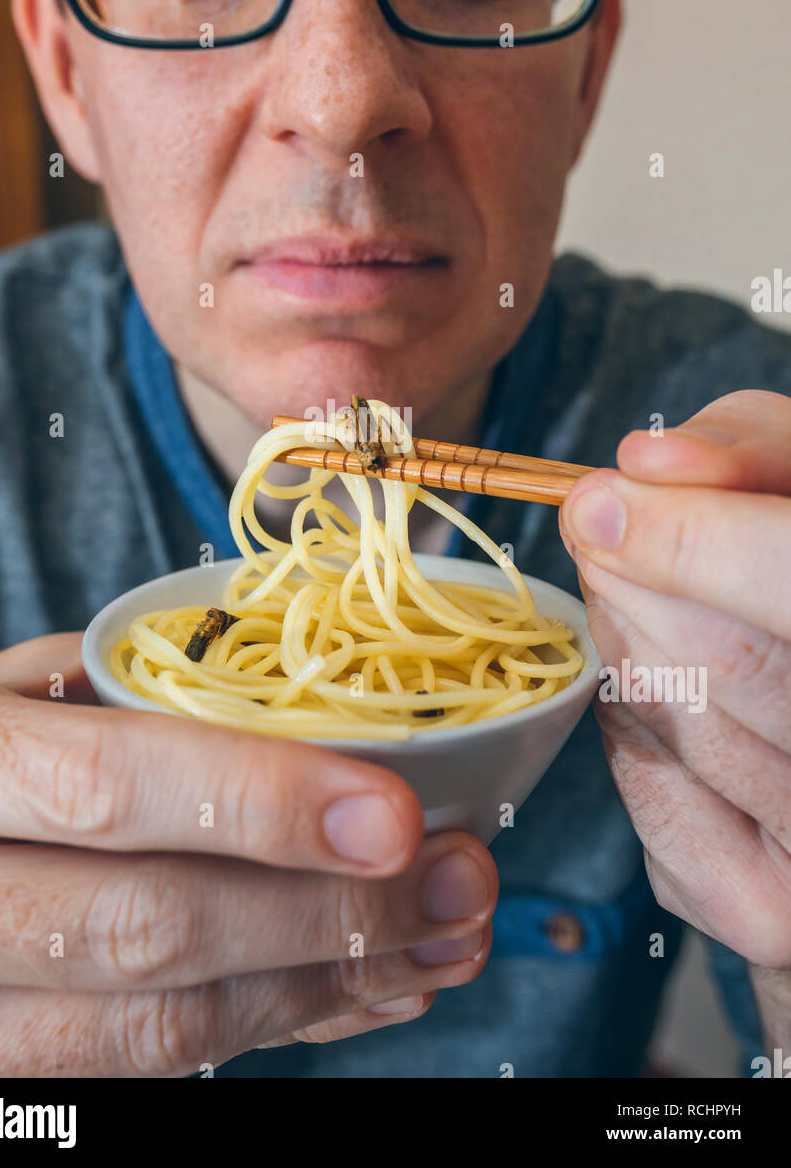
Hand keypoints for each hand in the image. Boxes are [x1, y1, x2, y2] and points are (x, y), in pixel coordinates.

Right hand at [0, 635, 495, 1075]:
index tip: (396, 814)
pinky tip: (360, 993)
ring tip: (440, 944)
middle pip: (147, 928)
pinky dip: (278, 1030)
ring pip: (156, 1028)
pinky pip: (151, 1076)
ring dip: (326, 988)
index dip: (259, 804)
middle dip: (329, 912)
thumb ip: (126, 692)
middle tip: (457, 884)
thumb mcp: (5, 694)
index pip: (103, 787)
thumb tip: (312, 717)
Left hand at [559, 391, 790, 1044]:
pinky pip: (654, 800)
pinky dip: (633, 729)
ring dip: (628, 643)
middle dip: (637, 585)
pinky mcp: (766, 913)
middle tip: (601, 531)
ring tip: (634, 593)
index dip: (691, 540)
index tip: (599, 503)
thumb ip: (751, 454)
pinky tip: (656, 686)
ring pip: (680, 727)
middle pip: (730, 665)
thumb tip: (643, 465)